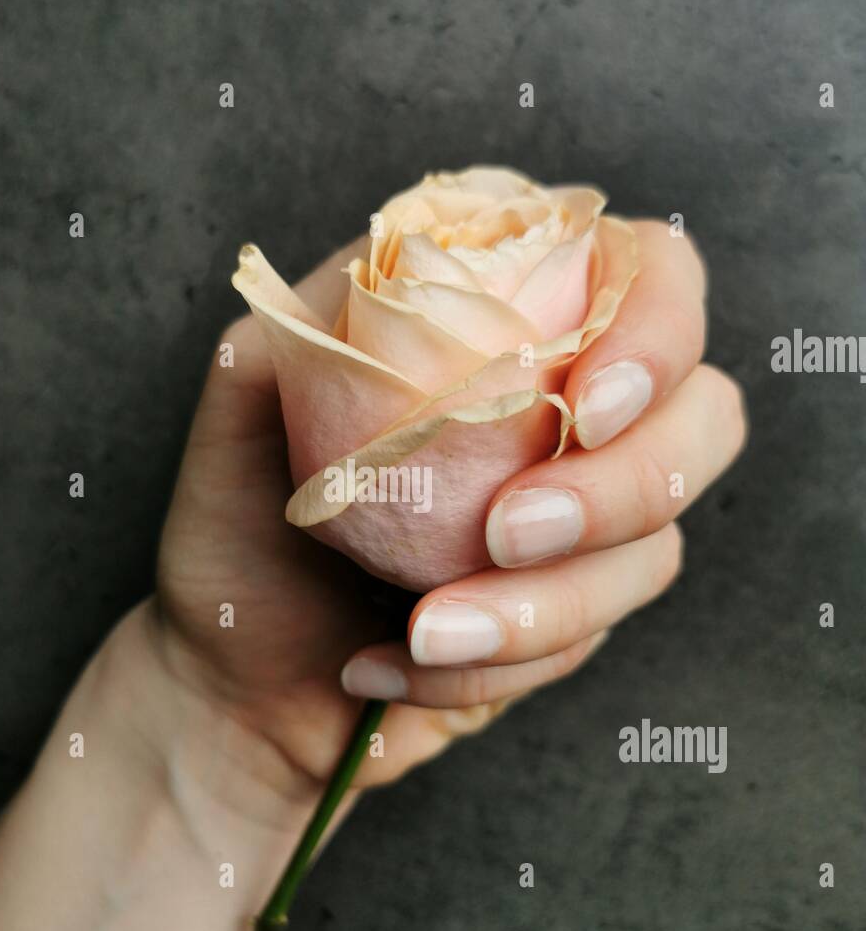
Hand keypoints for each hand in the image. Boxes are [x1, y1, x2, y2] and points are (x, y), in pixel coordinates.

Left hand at [149, 221, 746, 793]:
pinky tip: (388, 666)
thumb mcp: (248, 392)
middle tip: (505, 533)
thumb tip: (403, 253)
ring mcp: (581, 526)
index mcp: (511, 323)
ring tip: (422, 632)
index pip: (651, 278)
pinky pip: (584, 644)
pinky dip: (493, 667)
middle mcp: (568, 414)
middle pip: (703, 420)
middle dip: (623, 486)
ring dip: (543, 606)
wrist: (228, 678)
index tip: (587, 404)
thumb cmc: (235, 525)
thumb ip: (322, 308)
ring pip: (655, 552)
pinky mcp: (568, 620)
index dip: (656, 331)